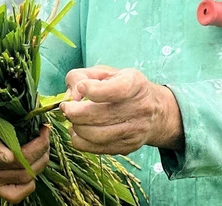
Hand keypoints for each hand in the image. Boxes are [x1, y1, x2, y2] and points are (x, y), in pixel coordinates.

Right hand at [0, 111, 49, 202]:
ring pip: (23, 176)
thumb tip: (32, 105)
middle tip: (45, 134)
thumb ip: (3, 111)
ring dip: (41, 161)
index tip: (10, 154)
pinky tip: (34, 168)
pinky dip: (30, 184)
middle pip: (16, 161)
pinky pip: (16, 195)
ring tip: (44, 147)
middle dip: (39, 147)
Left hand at [61, 66, 183, 154]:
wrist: (155, 111)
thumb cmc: (122, 87)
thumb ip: (82, 76)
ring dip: (76, 127)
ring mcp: (135, 131)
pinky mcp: (127, 147)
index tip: (81, 88)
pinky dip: (80, 140)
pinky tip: (78, 130)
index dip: (93, 90)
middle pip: (100, 116)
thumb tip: (72, 95)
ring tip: (72, 118)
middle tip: (66, 107)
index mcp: (136, 85)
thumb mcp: (105, 72)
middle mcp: (140, 109)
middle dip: (74, 112)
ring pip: (96, 135)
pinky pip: (96, 148)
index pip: (117, 90)